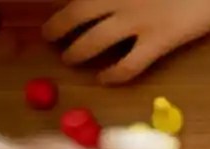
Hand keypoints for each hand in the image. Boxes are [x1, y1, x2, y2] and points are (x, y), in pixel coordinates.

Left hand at [42, 0, 209, 84]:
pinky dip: (113, 75)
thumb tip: (110, 5)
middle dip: (57, 29)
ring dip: (76, 52)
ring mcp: (138, 21)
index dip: (62, 8)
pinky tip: (106, 79)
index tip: (56, 15)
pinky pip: (128, 64)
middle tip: (50, 38)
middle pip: (75, 15)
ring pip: (94, 41)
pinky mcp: (159, 41)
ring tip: (69, 59)